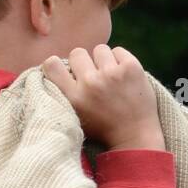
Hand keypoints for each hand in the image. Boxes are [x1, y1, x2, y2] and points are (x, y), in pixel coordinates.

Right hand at [42, 45, 165, 150]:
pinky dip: (121, 61)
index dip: (58, 64)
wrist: (136, 138)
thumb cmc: (104, 129)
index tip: (69, 71)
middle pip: (77, 53)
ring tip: (112, 77)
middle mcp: (90, 83)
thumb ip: (65, 94)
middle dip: (85, 63)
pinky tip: (124, 76)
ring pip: (99, 49)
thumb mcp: (76, 116)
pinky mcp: (131, 68)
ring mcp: (112, 74)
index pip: (51, 64)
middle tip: (95, 77)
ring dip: (104, 61)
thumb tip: (57, 67)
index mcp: (74, 97)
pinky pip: (118, 50)